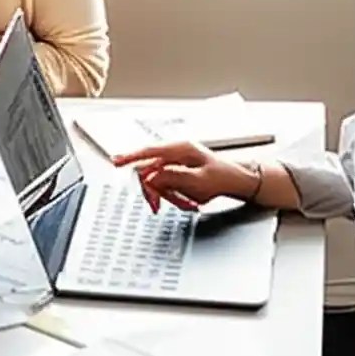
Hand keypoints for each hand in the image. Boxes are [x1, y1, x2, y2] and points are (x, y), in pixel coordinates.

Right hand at [111, 141, 257, 212]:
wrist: (239, 181)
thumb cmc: (224, 177)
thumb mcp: (200, 180)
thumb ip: (173, 177)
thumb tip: (152, 176)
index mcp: (181, 149)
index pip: (149, 151)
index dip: (130, 157)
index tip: (116, 162)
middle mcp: (176, 154)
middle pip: (150, 171)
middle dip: (156, 191)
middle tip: (159, 206)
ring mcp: (177, 163)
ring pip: (159, 182)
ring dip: (170, 197)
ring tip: (188, 204)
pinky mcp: (179, 173)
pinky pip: (168, 187)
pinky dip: (175, 198)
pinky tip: (189, 202)